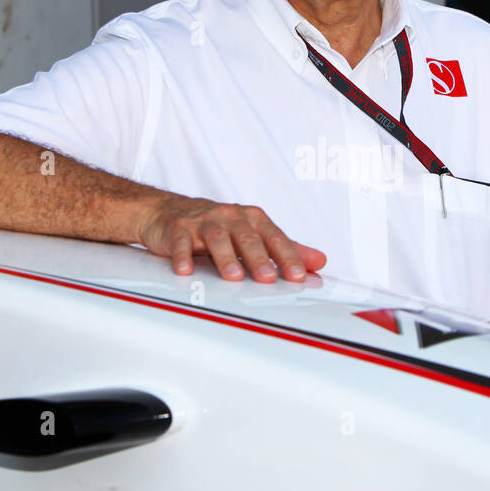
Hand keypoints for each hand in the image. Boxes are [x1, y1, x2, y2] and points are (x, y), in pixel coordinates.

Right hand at [137, 194, 326, 281]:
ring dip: (226, 257)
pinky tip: (186, 270)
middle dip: (259, 258)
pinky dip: (183, 256)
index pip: (275, 238)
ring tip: (233, 276)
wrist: (171, 212)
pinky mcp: (179, 229)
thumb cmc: (220, 226)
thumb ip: (286, 248)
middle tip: (267, 278)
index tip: (298, 276)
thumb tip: (319, 261)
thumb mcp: (255, 234)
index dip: (288, 257)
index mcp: (253, 220)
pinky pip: (182, 242)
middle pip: (247, 238)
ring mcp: (204, 222)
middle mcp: (231, 217)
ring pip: (217, 238)